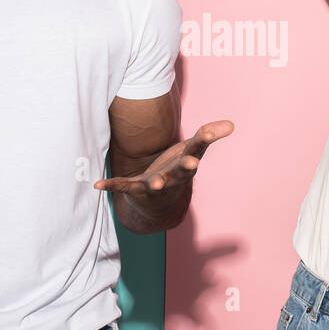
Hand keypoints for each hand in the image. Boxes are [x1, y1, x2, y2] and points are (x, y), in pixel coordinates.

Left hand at [93, 120, 232, 199]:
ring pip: (157, 184)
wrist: (159, 205)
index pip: (197, 149)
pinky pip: (123, 187)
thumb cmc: (177, 170)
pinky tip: (97, 184)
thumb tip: (231, 124)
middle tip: (192, 165)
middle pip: (181, 172)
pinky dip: (111, 185)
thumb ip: (208, 135)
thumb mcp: (192, 151)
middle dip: (186, 169)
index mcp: (187, 164)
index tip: (209, 132)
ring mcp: (155, 185)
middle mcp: (173, 177)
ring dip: (156, 184)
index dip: (204, 140)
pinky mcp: (136, 190)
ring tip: (156, 183)